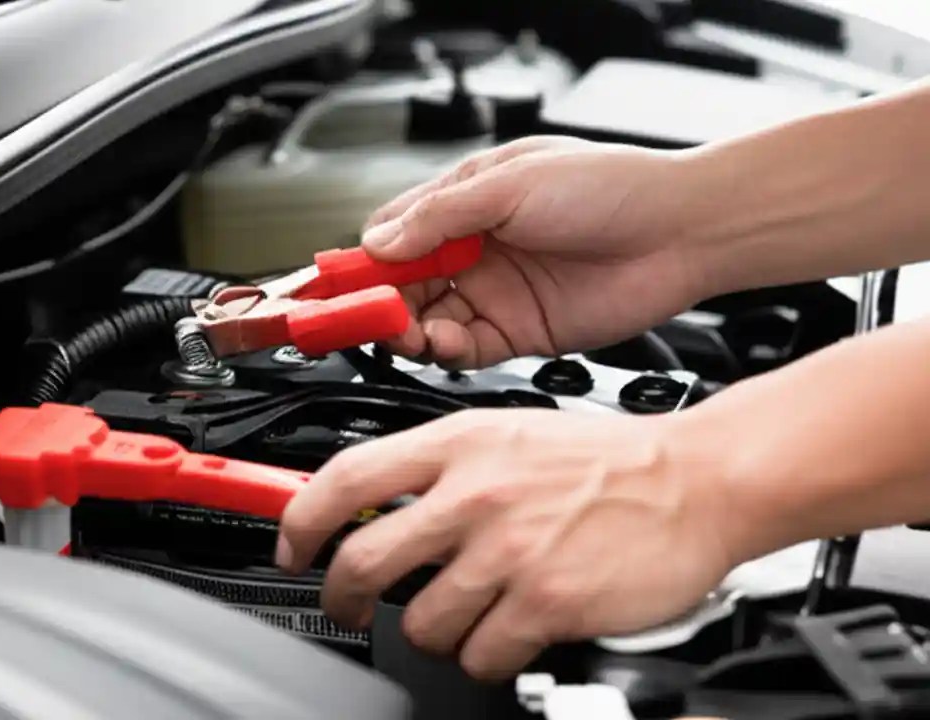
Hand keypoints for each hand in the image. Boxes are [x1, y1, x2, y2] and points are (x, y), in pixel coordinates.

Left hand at [276, 409, 745, 679]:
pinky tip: (506, 633)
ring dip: (431, 630)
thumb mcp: (508, 432)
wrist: (695, 481)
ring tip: (461, 615)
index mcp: (459, 444)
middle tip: (346, 606)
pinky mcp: (545, 602)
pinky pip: (479, 654)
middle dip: (340, 598)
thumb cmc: (606, 460)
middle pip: (363, 561)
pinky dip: (484, 655)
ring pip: (419, 622)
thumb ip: (439, 464)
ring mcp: (508, 551)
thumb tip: (374, 500)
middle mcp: (474, 494)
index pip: (345, 479)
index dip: (300, 522)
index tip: (293, 547)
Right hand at [363, 137, 704, 368]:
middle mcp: (474, 250)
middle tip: (365, 317)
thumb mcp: (511, 184)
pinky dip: (447, 351)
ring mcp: (495, 293)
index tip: (340, 282)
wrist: (682, 232)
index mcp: (465, 203)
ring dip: (409, 330)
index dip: (363, 261)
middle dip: (378, 303)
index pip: (392, 235)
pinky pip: (465, 350)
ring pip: (427, 321)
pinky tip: (447, 343)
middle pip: (401, 284)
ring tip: (410, 331)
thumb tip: (380, 243)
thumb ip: (440, 217)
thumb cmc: (611, 186)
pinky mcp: (518, 332)